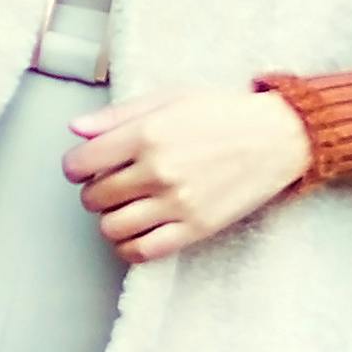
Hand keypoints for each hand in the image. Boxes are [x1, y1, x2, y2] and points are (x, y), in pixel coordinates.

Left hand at [64, 84, 311, 264]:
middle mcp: (158, 170)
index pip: (81, 164)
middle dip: (93, 192)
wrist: (277, 138)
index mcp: (147, 134)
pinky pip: (143, 251)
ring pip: (112, 228)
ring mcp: (177, 203)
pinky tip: (135, 233)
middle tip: (111, 184)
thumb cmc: (222, 113)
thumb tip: (75, 130)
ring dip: (109, 220)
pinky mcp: (196, 228)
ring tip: (125, 207)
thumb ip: (118, 115)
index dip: (75, 167)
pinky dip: (128, 247)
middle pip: (94, 197)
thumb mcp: (169, 99)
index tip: (84, 167)